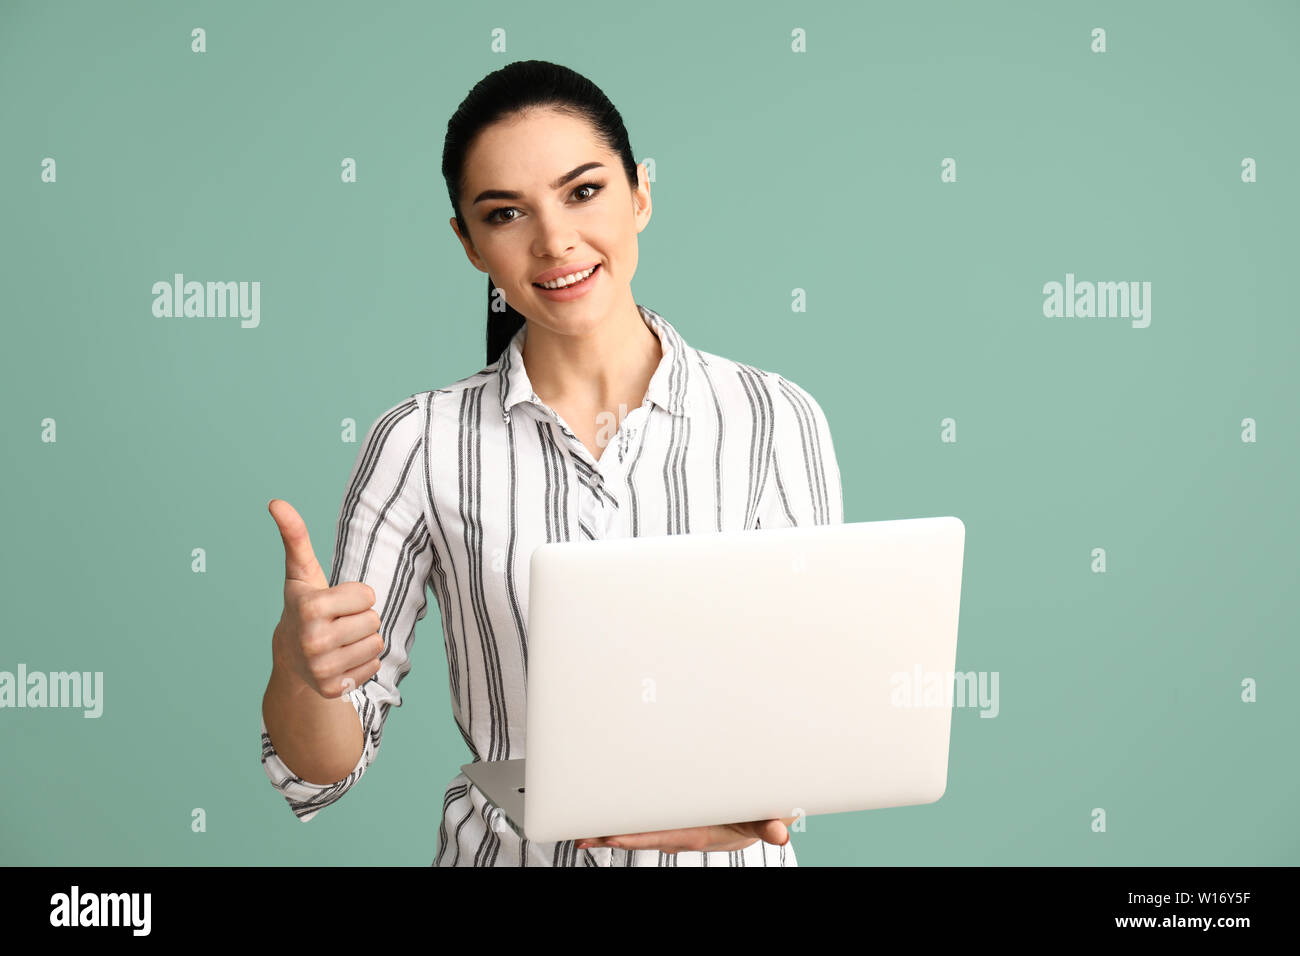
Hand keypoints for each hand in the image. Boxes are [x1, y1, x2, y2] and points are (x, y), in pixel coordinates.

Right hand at [269, 498, 384, 699]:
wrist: (290, 654)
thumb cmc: (304, 603)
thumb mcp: (301, 570)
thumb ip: (294, 535)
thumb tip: (276, 502)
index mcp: (310, 608)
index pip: (369, 595)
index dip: (356, 595)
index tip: (335, 601)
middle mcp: (314, 642)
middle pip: (374, 621)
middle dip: (361, 618)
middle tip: (337, 621)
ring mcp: (322, 669)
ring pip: (377, 644)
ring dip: (363, 639)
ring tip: (340, 638)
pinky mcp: (334, 689)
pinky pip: (374, 666)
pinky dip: (363, 662)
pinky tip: (341, 658)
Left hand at [576, 817, 795, 853]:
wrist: (750, 819)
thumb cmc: (752, 816)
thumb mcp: (761, 819)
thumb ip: (768, 825)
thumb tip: (781, 833)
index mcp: (695, 833)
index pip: (658, 837)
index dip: (634, 836)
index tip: (611, 836)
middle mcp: (677, 834)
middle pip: (638, 834)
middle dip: (608, 834)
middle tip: (580, 835)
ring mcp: (671, 828)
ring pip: (635, 828)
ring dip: (609, 827)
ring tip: (581, 828)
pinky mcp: (668, 820)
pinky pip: (640, 821)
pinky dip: (620, 820)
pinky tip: (601, 819)